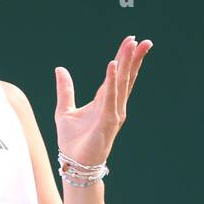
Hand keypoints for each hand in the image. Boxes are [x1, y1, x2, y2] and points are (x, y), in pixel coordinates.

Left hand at [54, 35, 151, 166]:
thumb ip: (65, 89)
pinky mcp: (107, 121)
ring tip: (132, 46)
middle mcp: (113, 105)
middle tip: (144, 40)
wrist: (75, 163)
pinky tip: (113, 65)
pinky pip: (110, 97)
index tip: (132, 41)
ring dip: (126, 64)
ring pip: (121, 83)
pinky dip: (111, 81)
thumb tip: (60, 68)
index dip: (124, 58)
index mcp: (103, 101)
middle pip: (125, 77)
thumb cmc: (72, 141)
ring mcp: (113, 113)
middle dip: (134, 58)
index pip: (117, 75)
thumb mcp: (65, 110)